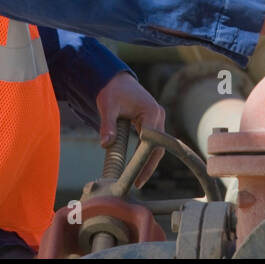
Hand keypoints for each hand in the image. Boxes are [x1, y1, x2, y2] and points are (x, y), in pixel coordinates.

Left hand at [95, 72, 165, 188]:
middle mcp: (158, 115)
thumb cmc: (111, 91)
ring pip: (158, 146)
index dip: (145, 159)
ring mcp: (157, 119)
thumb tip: (105, 144)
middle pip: (159, 146)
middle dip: (149, 165)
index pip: (151, 140)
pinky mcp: (152, 123)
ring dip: (149, 162)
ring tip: (138, 181)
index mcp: (150, 111)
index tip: (137, 174)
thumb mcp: (107, 106)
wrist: (114, 80)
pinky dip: (146, 155)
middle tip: (138, 183)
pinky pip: (152, 143)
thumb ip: (108, 125)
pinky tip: (138, 169)